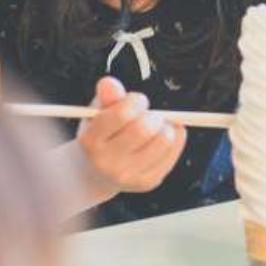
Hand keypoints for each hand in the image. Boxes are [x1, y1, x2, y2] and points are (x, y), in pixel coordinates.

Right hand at [75, 76, 185, 194]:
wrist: (93, 174)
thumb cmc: (99, 135)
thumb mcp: (97, 113)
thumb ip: (106, 96)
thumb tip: (109, 83)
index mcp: (91, 141)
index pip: (122, 115)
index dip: (136, 101)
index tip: (137, 101)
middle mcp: (107, 162)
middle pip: (145, 129)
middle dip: (152, 115)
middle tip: (149, 115)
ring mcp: (128, 176)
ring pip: (164, 140)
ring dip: (166, 126)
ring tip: (155, 126)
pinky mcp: (147, 183)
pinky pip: (173, 153)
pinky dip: (175, 138)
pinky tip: (162, 136)